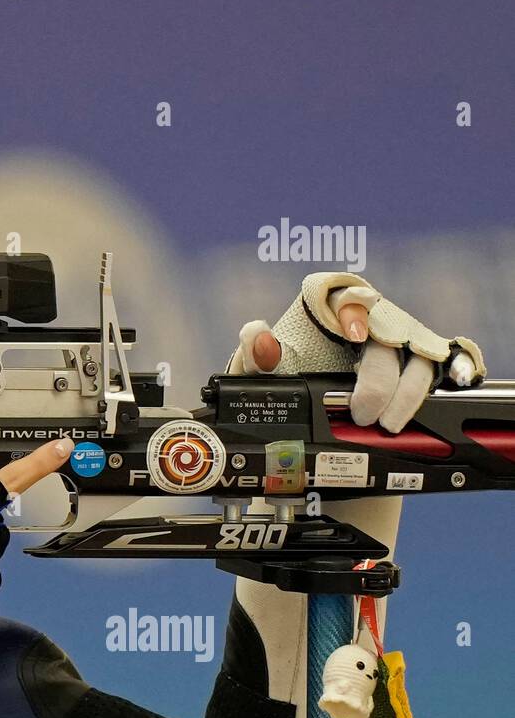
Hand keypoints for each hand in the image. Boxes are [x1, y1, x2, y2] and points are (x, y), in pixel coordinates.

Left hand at [227, 273, 485, 432]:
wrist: (302, 395)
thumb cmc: (283, 372)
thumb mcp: (261, 369)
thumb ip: (255, 352)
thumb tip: (258, 336)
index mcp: (328, 306)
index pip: (344, 294)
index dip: (354, 309)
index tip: (353, 334)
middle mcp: (368, 317)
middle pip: (387, 334)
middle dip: (379, 376)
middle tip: (363, 413)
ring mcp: (395, 338)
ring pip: (416, 354)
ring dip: (408, 389)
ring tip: (389, 423)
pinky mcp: (415, 360)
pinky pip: (443, 359)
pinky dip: (457, 366)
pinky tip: (461, 379)